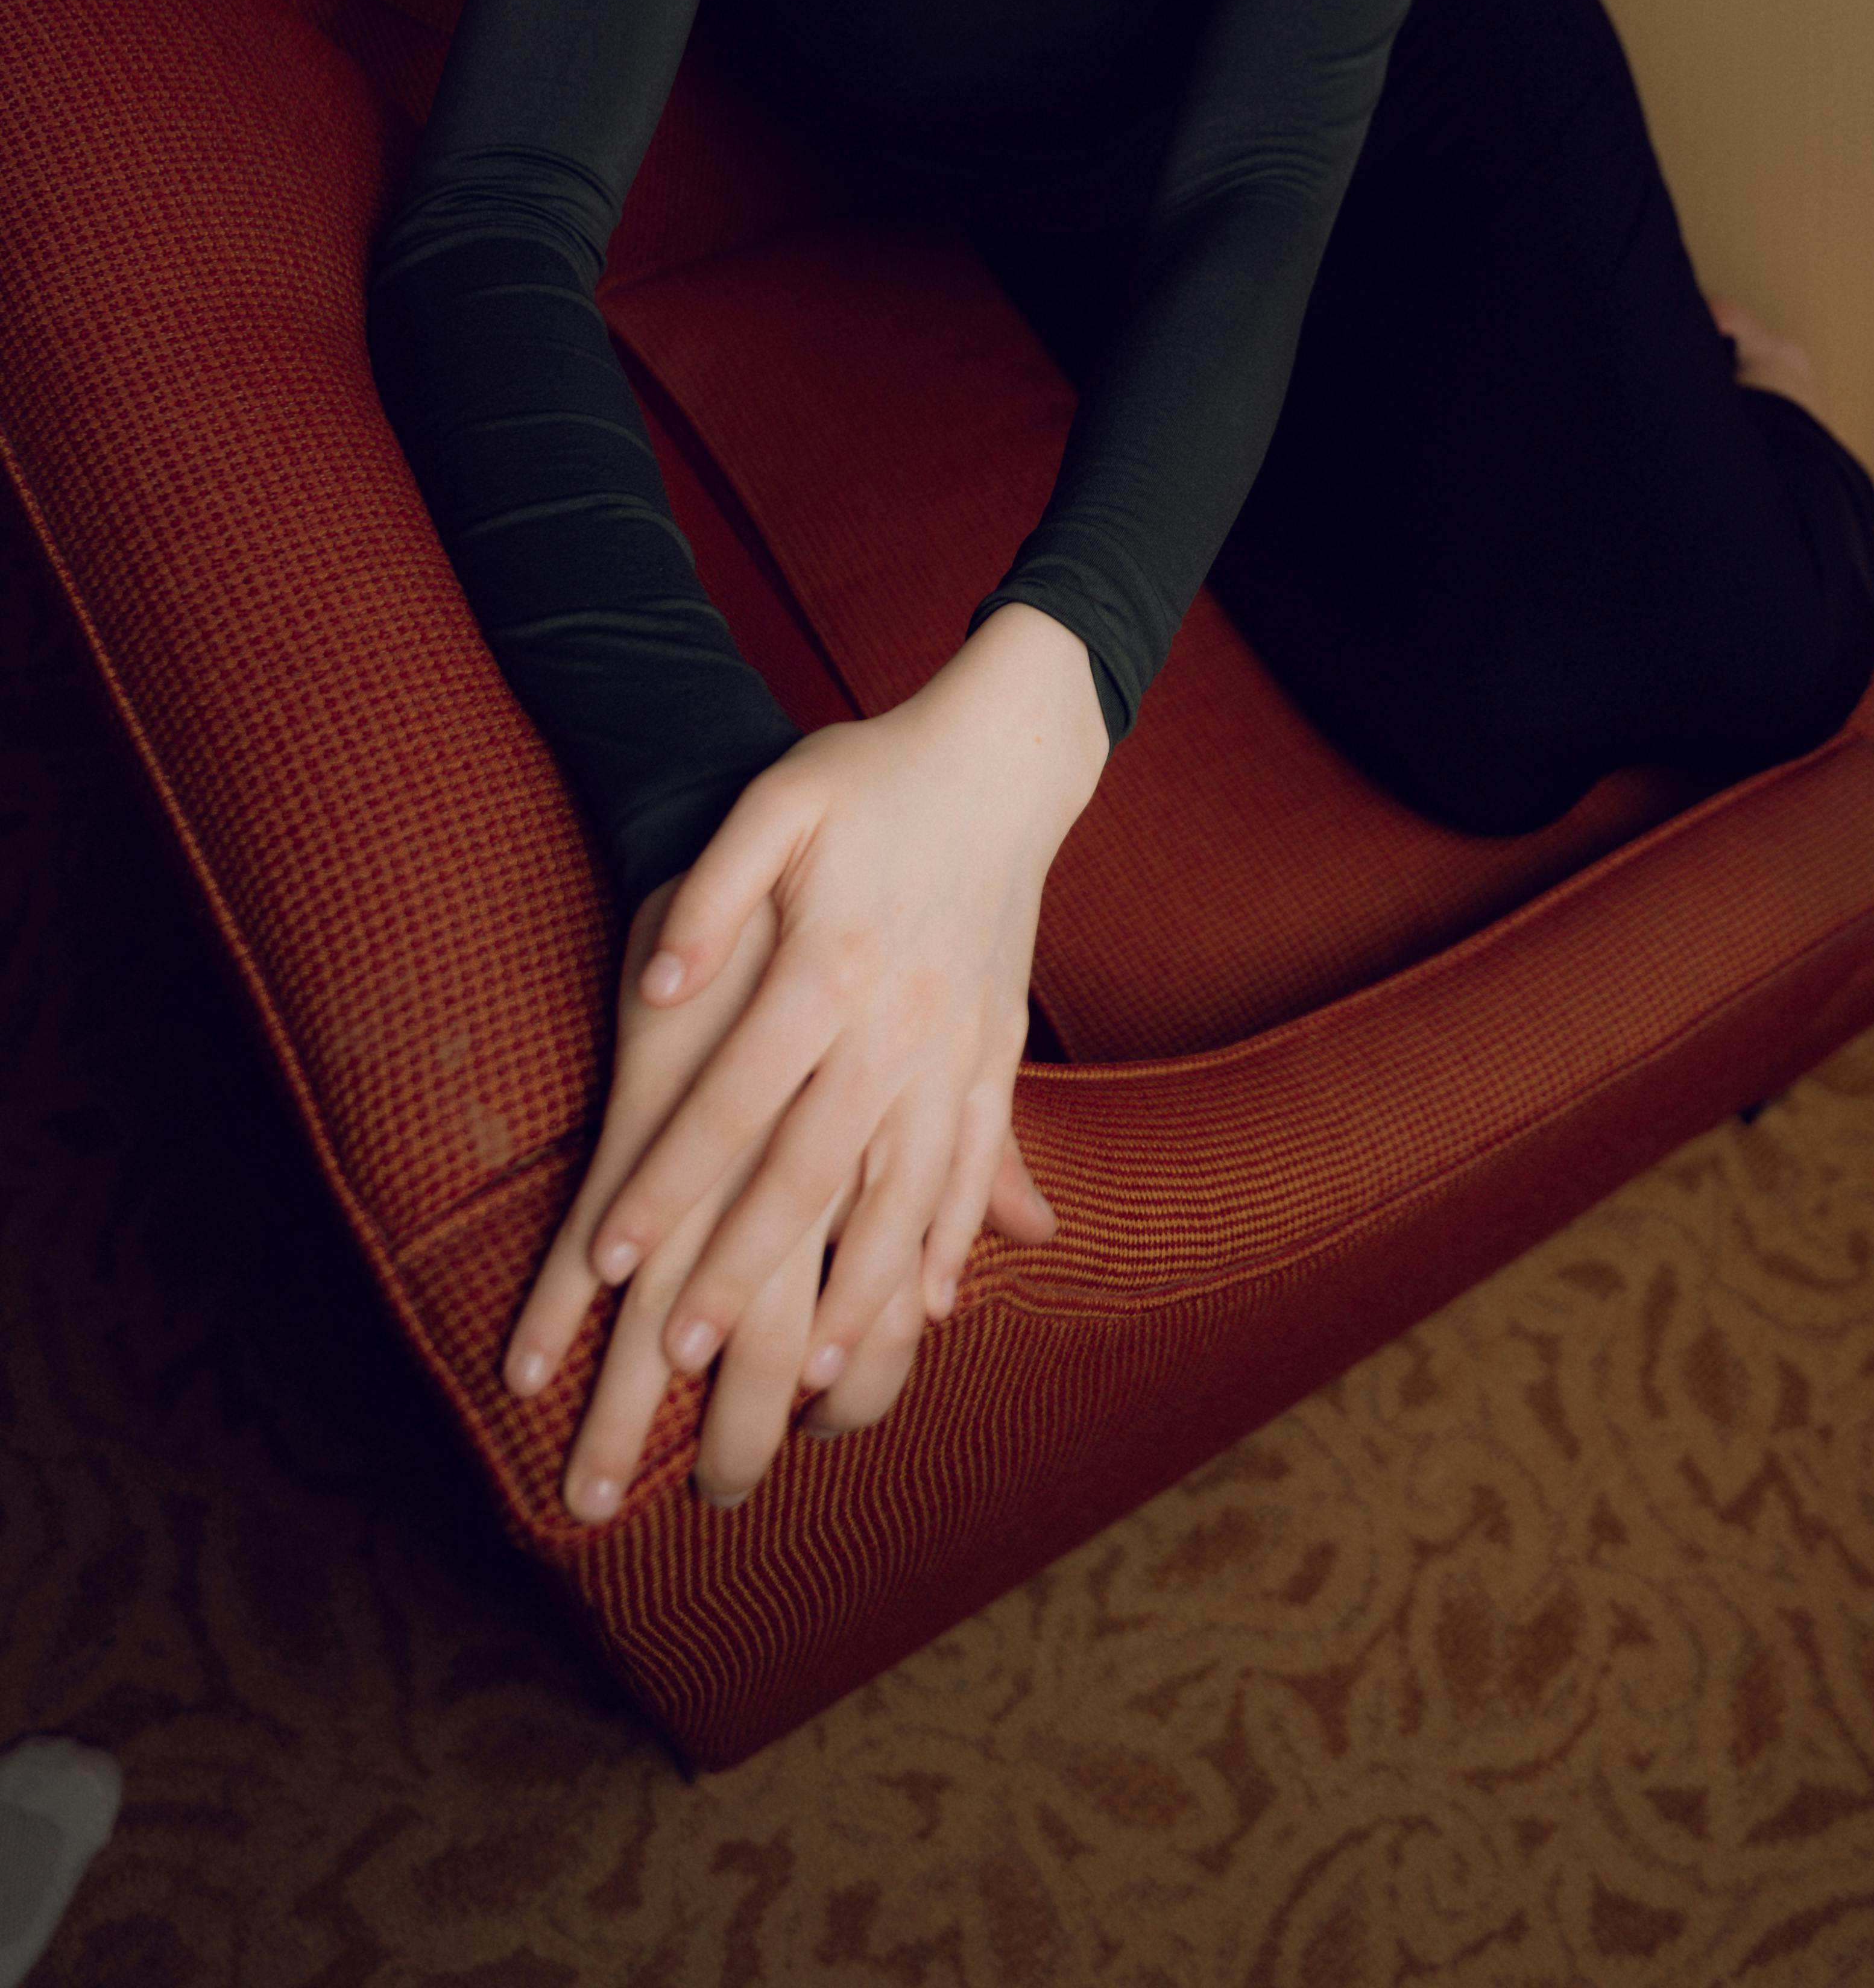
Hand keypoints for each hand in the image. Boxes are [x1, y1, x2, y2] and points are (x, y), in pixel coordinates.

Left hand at [504, 603, 1103, 1512]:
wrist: (1002, 756)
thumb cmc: (869, 777)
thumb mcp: (778, 804)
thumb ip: (717, 894)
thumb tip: (660, 988)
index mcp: (831, 965)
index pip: (732, 1099)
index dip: (669, 1183)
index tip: (608, 1260)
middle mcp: (899, 1022)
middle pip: (813, 1170)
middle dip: (747, 1270)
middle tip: (683, 1357)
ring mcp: (959, 1046)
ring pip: (907, 1194)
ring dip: (862, 1292)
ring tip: (814, 1380)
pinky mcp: (998, 1053)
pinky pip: (977, 1169)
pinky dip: (955, 1246)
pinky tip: (934, 1312)